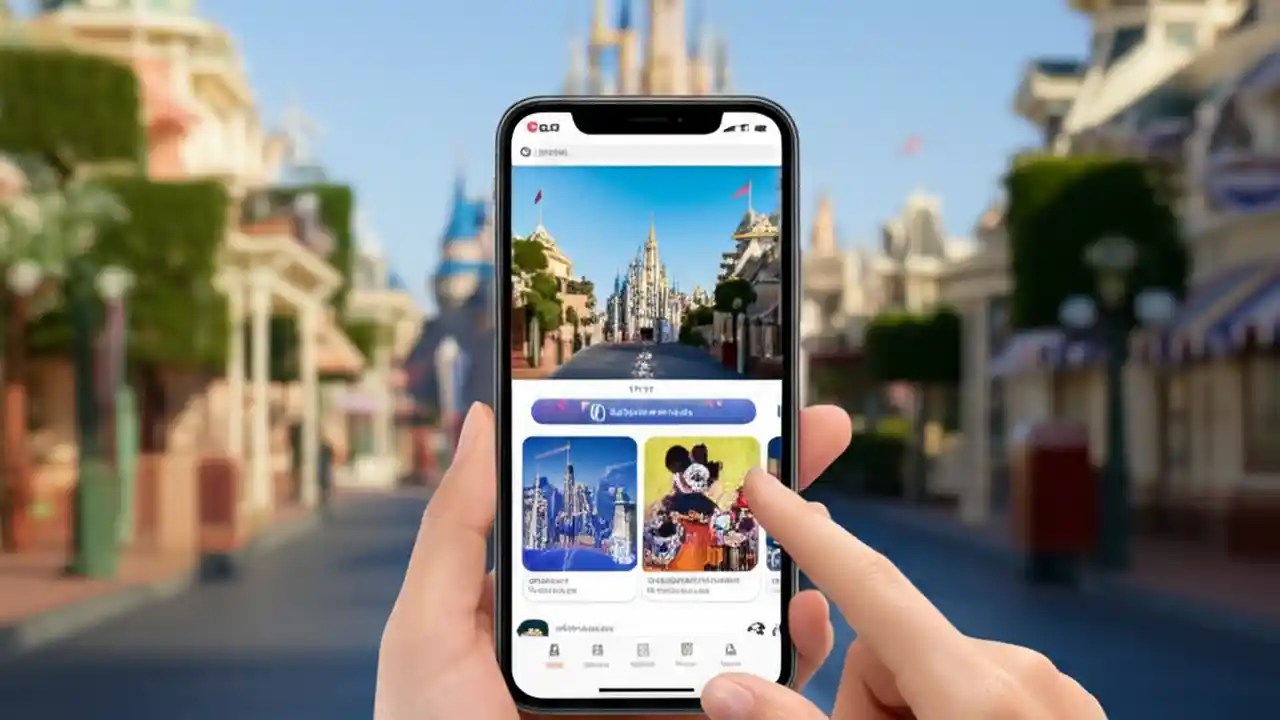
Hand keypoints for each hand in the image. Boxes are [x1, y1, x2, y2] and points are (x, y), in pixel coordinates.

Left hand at [375, 402, 853, 719]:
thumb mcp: (433, 625)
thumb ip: (460, 527)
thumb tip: (487, 420)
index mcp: (567, 596)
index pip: (633, 513)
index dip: (683, 460)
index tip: (730, 408)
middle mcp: (624, 633)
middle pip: (705, 550)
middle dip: (768, 490)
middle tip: (815, 433)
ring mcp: (663, 683)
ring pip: (744, 614)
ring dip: (791, 561)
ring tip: (813, 520)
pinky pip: (755, 693)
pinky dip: (792, 653)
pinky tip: (802, 617)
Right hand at [698, 470, 1105, 719]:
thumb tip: (726, 690)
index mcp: (973, 690)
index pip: (869, 584)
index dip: (808, 534)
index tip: (770, 487)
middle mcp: (1020, 676)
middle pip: (893, 650)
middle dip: (865, 702)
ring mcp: (1052, 695)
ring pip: (935, 673)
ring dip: (909, 717)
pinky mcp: (1067, 713)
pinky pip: (981, 691)